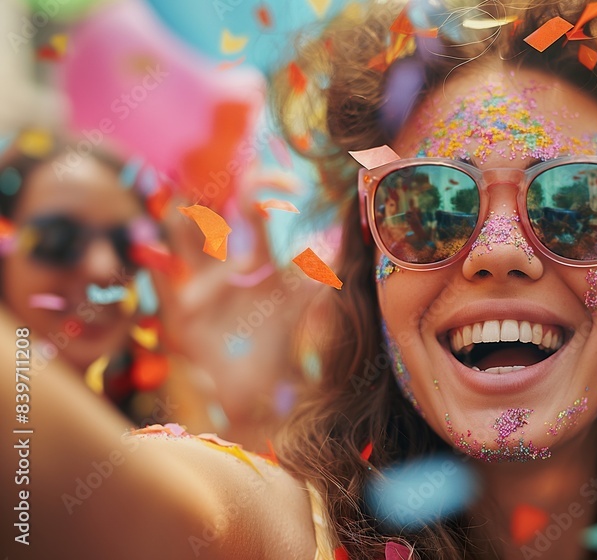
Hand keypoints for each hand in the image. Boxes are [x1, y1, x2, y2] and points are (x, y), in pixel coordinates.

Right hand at [149, 170, 319, 447]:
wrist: (256, 395)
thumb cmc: (278, 348)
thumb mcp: (298, 308)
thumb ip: (312, 280)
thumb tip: (334, 252)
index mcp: (255, 262)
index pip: (252, 210)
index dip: (263, 186)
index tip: (287, 185)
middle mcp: (222, 268)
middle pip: (206, 221)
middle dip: (201, 196)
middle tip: (202, 176)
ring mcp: (198, 290)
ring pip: (180, 245)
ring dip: (175, 223)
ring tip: (173, 202)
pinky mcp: (179, 318)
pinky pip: (163, 287)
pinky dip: (153, 266)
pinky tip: (147, 247)